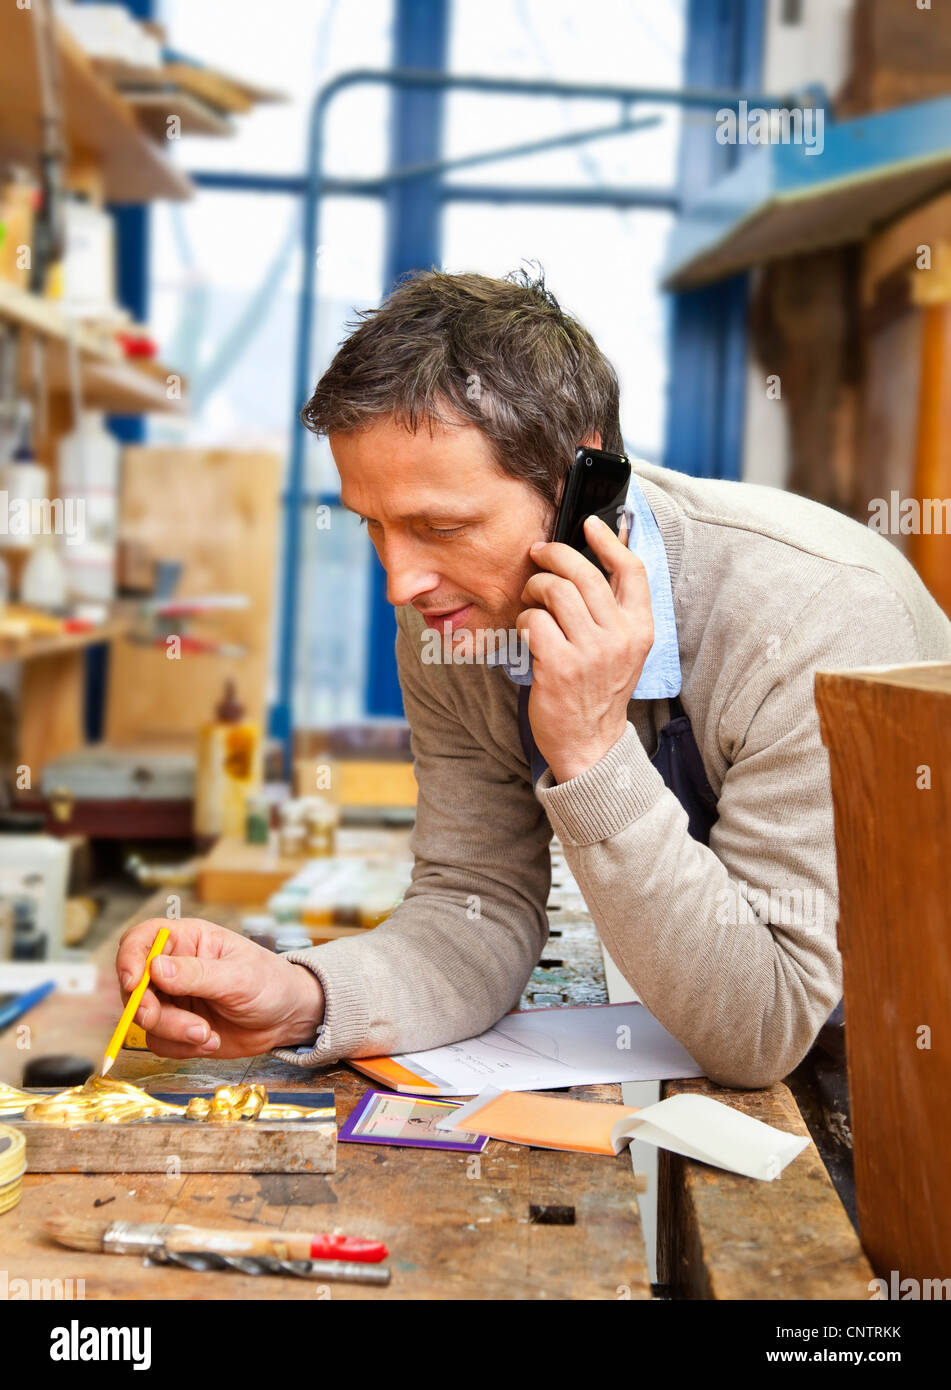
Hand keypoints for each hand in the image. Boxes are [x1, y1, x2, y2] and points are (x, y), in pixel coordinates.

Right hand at [115, 918, 325, 1058]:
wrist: (287, 1018)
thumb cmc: (269, 983)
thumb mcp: (238, 977)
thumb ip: (196, 973)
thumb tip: (154, 967)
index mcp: (188, 940)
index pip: (141, 939)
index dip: (129, 958)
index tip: (133, 983)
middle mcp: (174, 967)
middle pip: (134, 985)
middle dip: (147, 1008)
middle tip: (173, 1023)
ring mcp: (173, 999)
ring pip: (144, 1018)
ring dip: (172, 1031)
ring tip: (208, 1034)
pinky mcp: (177, 1027)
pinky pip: (159, 1041)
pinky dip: (181, 1047)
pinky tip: (211, 1041)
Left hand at [517, 513, 652, 782]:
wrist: (589, 742)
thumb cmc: (598, 688)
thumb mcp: (622, 648)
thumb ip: (614, 609)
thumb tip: (595, 557)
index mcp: (640, 628)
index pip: (631, 570)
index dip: (609, 540)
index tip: (588, 524)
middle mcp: (620, 637)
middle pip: (584, 573)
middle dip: (555, 555)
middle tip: (538, 555)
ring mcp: (590, 652)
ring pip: (556, 592)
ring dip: (535, 589)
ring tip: (531, 601)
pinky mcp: (559, 666)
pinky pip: (534, 621)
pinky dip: (524, 621)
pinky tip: (527, 633)